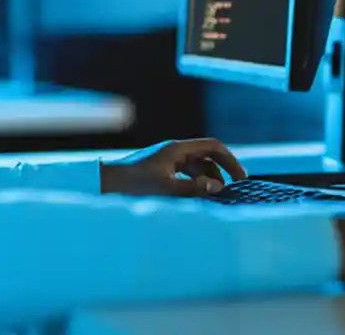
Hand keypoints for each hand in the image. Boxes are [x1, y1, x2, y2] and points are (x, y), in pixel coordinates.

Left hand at [100, 138, 247, 196]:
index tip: (241, 179)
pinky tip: (197, 197)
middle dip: (222, 172)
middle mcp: (173, 151)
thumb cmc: (132, 184)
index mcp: (177, 149)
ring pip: (196, 166)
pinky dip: (196, 183)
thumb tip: (218, 187)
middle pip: (207, 156)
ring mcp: (166, 160)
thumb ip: (193, 188)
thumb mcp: (165, 188)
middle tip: (233, 191)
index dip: (230, 160)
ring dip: (209, 179)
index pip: (213, 146)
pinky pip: (186, 174)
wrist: (104, 183)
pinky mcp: (159, 170)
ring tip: (217, 197)